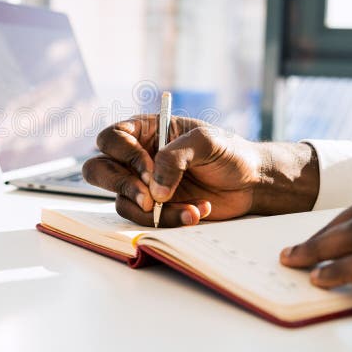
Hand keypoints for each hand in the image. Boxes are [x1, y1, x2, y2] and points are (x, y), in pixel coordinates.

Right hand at [82, 115, 319, 226]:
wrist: (252, 182)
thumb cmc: (229, 152)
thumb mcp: (205, 142)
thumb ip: (175, 157)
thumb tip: (154, 189)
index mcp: (145, 131)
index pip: (111, 139)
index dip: (124, 155)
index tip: (150, 170)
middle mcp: (137, 157)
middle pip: (99, 170)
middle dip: (122, 186)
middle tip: (149, 199)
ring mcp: (143, 185)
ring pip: (122, 201)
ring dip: (153, 211)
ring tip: (191, 209)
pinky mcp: (154, 209)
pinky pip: (144, 219)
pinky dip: (168, 220)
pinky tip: (197, 211)